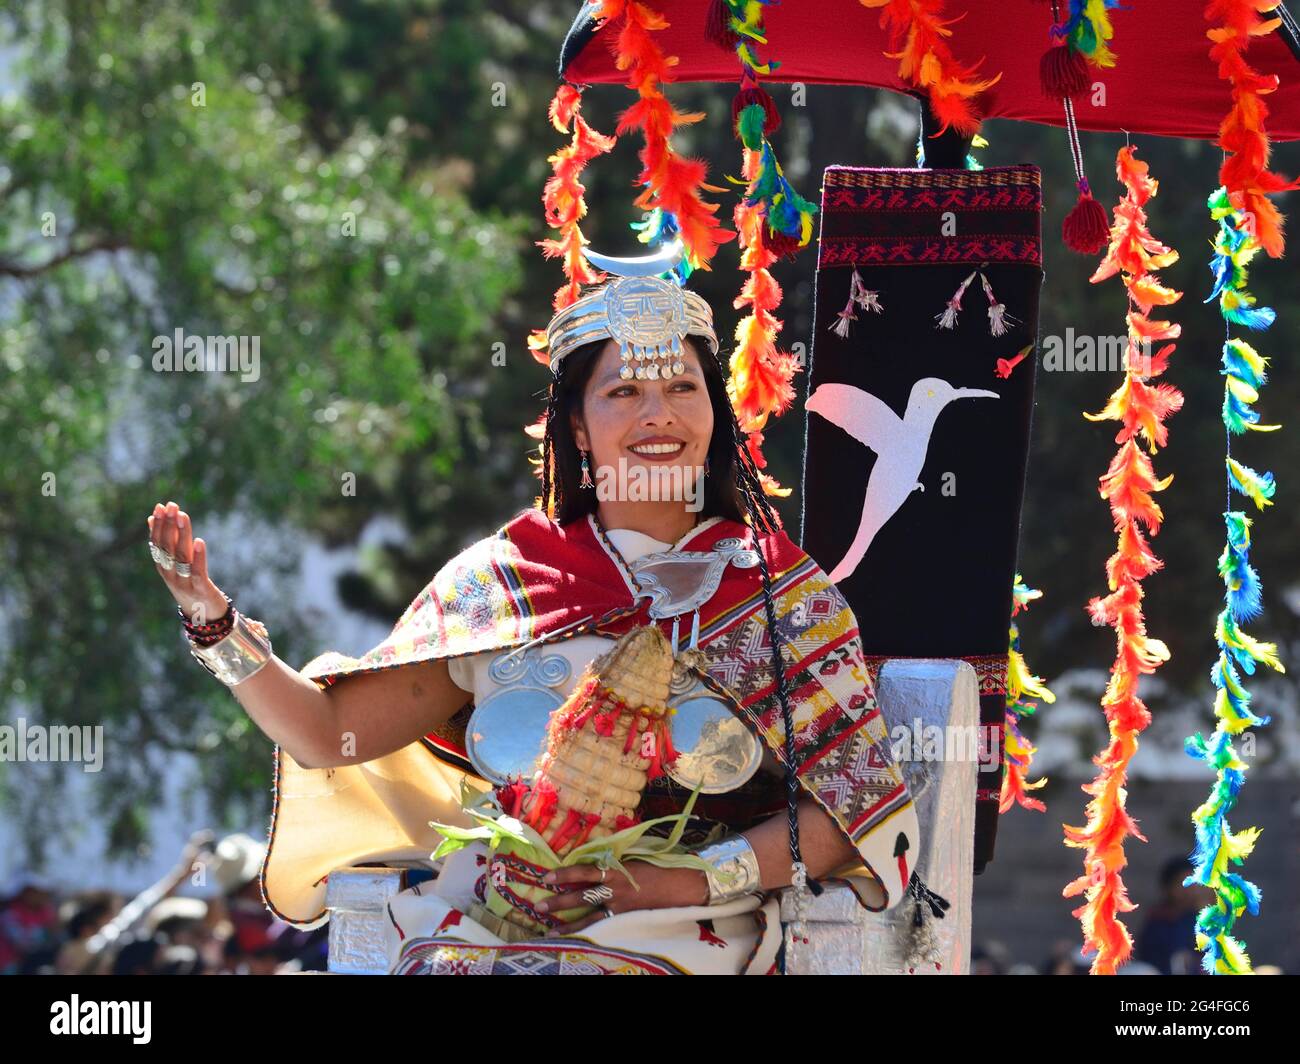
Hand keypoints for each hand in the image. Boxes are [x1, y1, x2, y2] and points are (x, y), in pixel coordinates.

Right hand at [147, 500, 229, 623]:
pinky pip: (197, 572)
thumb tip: (153, 519)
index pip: (157, 544)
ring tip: (183, 516)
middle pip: (167, 548)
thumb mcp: (176, 565)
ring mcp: (184, 583)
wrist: (205, 618)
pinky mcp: (201, 590)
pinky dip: (198, 557)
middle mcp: (170, 575)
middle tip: (171, 506)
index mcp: (164, 568)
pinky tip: (199, 541)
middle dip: (168, 525)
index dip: (159, 525)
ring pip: (181, 557)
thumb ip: (167, 544)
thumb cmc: (191, 586)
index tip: (160, 506)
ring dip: (181, 535)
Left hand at [537, 860, 709, 935]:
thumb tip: (592, 863)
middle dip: (559, 901)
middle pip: (581, 896)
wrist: (679, 886)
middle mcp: (614, 889)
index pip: (585, 871)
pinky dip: (589, 934)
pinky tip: (575, 940)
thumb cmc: (656, 869)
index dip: (565, 873)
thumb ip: (612, 863)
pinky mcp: (626, 920)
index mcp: (615, 870)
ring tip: (549, 931)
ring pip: (588, 917)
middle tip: (538, 905)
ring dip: (567, 924)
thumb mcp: (632, 860)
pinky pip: (603, 928)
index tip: (547, 876)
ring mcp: (620, 907)